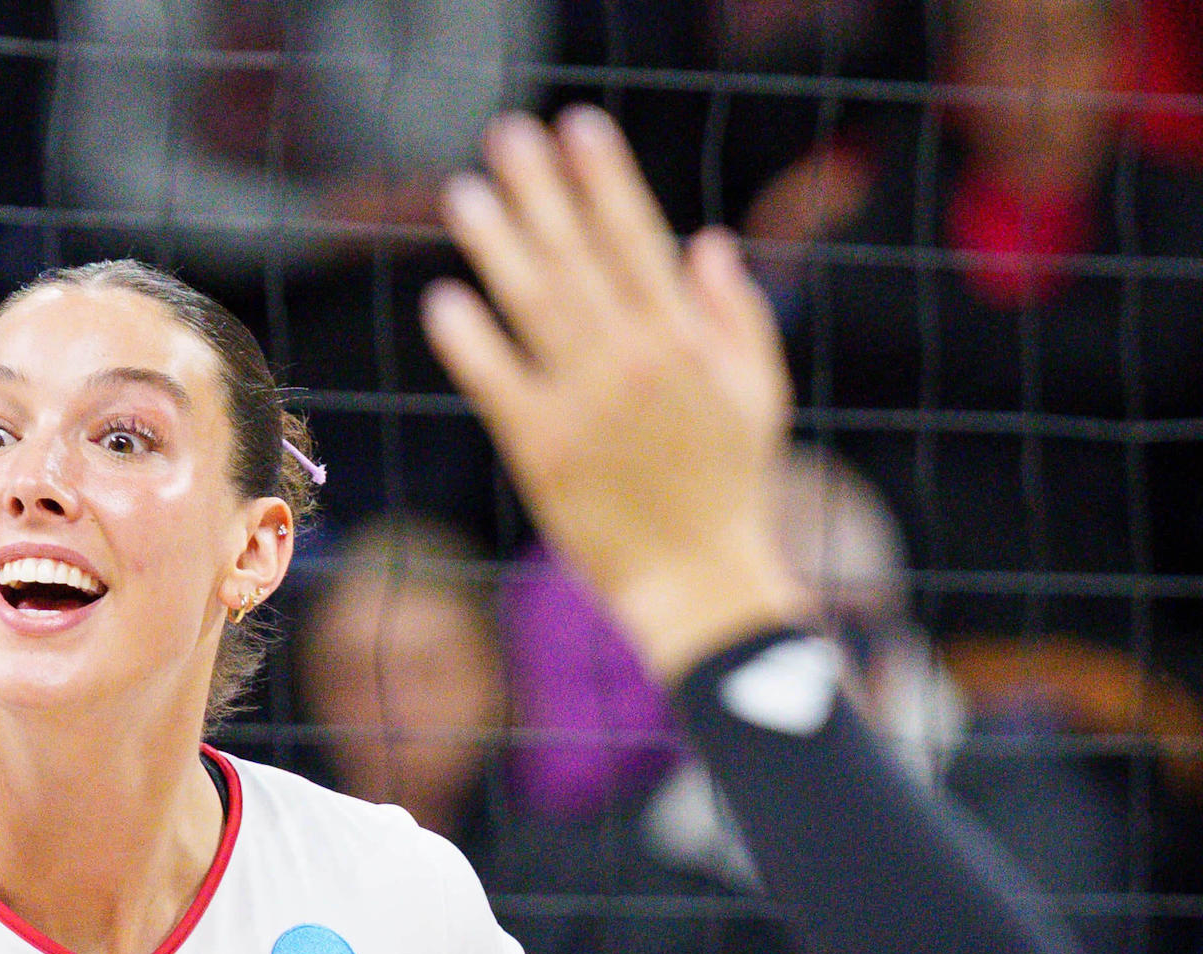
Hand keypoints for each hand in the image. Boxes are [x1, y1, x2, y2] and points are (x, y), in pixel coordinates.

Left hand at [422, 107, 811, 682]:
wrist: (698, 578)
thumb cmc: (731, 487)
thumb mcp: (758, 391)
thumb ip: (733, 313)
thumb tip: (707, 241)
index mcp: (684, 338)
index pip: (637, 238)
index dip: (605, 179)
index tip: (579, 126)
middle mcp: (634, 361)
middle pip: (577, 257)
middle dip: (542, 192)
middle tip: (509, 135)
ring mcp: (585, 405)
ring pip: (534, 306)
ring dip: (498, 244)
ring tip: (464, 194)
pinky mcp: (542, 450)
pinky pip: (498, 382)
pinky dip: (471, 341)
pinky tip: (444, 298)